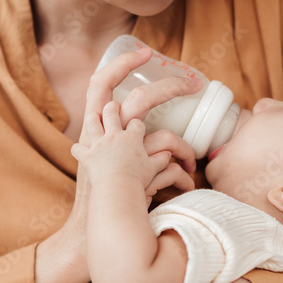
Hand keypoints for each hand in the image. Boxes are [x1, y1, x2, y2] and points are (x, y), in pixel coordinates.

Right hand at [75, 47, 199, 198]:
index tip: (144, 53)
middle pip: (140, 100)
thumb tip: (132, 134)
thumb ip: (109, 145)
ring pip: (166, 136)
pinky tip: (187, 188)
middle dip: (169, 88)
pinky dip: (182, 179)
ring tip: (194, 160)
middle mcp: (107, 138)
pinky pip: (172, 170)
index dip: (121, 64)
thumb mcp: (93, 163)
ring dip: (185, 148)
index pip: (99, 83)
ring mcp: (126, 158)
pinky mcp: (141, 179)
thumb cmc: (94, 198)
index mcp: (93, 129)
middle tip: (192, 84)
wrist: (89, 229)